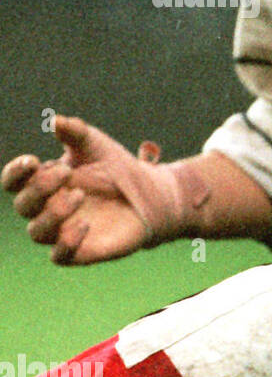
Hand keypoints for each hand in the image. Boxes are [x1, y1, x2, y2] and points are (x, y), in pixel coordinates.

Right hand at [2, 116, 203, 264]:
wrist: (151, 195)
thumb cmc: (116, 168)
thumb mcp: (97, 146)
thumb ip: (76, 133)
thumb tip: (56, 121)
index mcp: (44, 182)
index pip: (14, 182)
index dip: (15, 173)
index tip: (32, 161)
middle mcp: (47, 208)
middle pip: (24, 205)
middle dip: (40, 188)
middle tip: (67, 173)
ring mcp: (62, 231)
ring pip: (37, 232)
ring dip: (53, 214)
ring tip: (79, 195)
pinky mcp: (81, 251)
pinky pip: (60, 256)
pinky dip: (66, 243)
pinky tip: (85, 225)